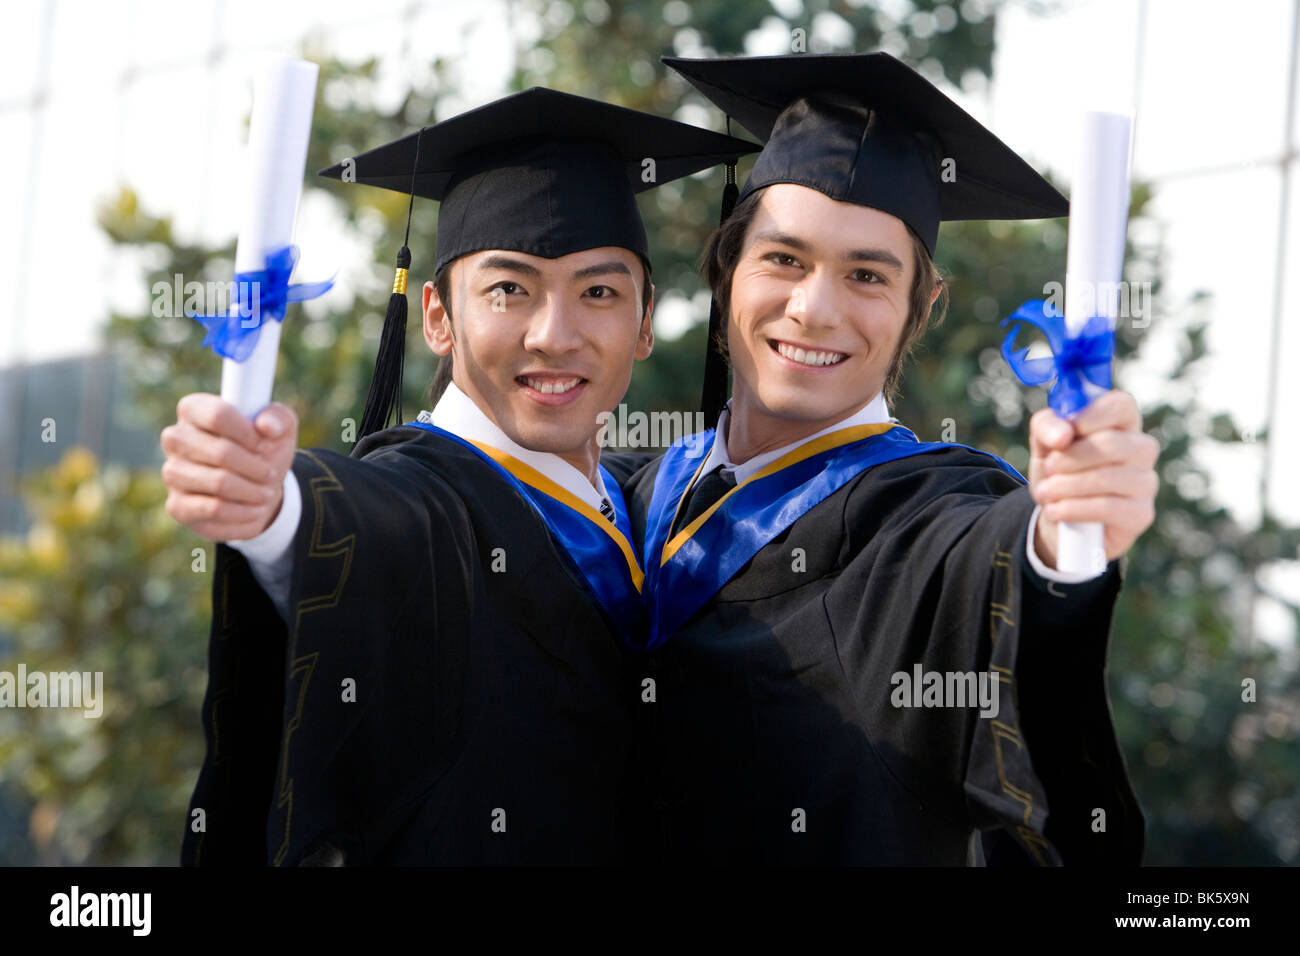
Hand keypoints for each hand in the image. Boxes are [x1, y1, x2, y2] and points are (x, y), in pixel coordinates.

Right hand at [161, 393, 297, 541]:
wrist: (257, 490)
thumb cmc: (264, 451)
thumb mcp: (280, 429)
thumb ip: (278, 417)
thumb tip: (266, 425)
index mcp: (195, 409)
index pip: (217, 415)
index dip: (247, 433)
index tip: (263, 445)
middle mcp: (175, 438)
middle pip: (220, 452)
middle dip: (255, 467)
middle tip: (269, 474)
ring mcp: (172, 472)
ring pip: (218, 482)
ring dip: (251, 491)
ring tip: (266, 493)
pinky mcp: (177, 505)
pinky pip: (213, 509)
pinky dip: (243, 511)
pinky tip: (256, 509)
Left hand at [1028, 390, 1158, 568]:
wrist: (1058, 514)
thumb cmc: (1058, 469)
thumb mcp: (1043, 443)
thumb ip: (1047, 427)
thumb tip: (1062, 435)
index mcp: (1122, 422)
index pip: (1121, 405)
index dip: (1090, 416)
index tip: (1063, 435)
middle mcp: (1142, 449)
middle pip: (1113, 444)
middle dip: (1070, 458)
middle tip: (1048, 468)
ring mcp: (1146, 482)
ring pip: (1108, 478)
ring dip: (1066, 486)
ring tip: (1045, 492)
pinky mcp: (1141, 514)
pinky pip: (1108, 508)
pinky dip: (1073, 509)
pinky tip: (1055, 510)